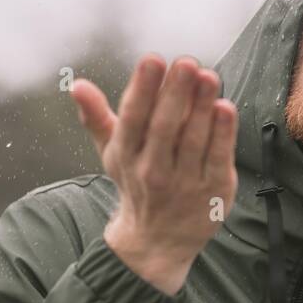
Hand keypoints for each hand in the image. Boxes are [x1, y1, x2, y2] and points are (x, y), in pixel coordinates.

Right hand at [70, 54, 237, 294]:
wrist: (156, 242)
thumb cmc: (136, 183)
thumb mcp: (113, 152)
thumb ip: (97, 116)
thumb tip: (76, 84)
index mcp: (126, 154)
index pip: (133, 118)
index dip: (142, 89)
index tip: (152, 60)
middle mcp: (153, 170)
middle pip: (164, 128)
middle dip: (175, 94)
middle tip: (186, 63)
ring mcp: (185, 182)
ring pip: (193, 141)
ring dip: (201, 108)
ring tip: (209, 77)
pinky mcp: (213, 191)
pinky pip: (217, 159)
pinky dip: (223, 134)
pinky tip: (226, 108)